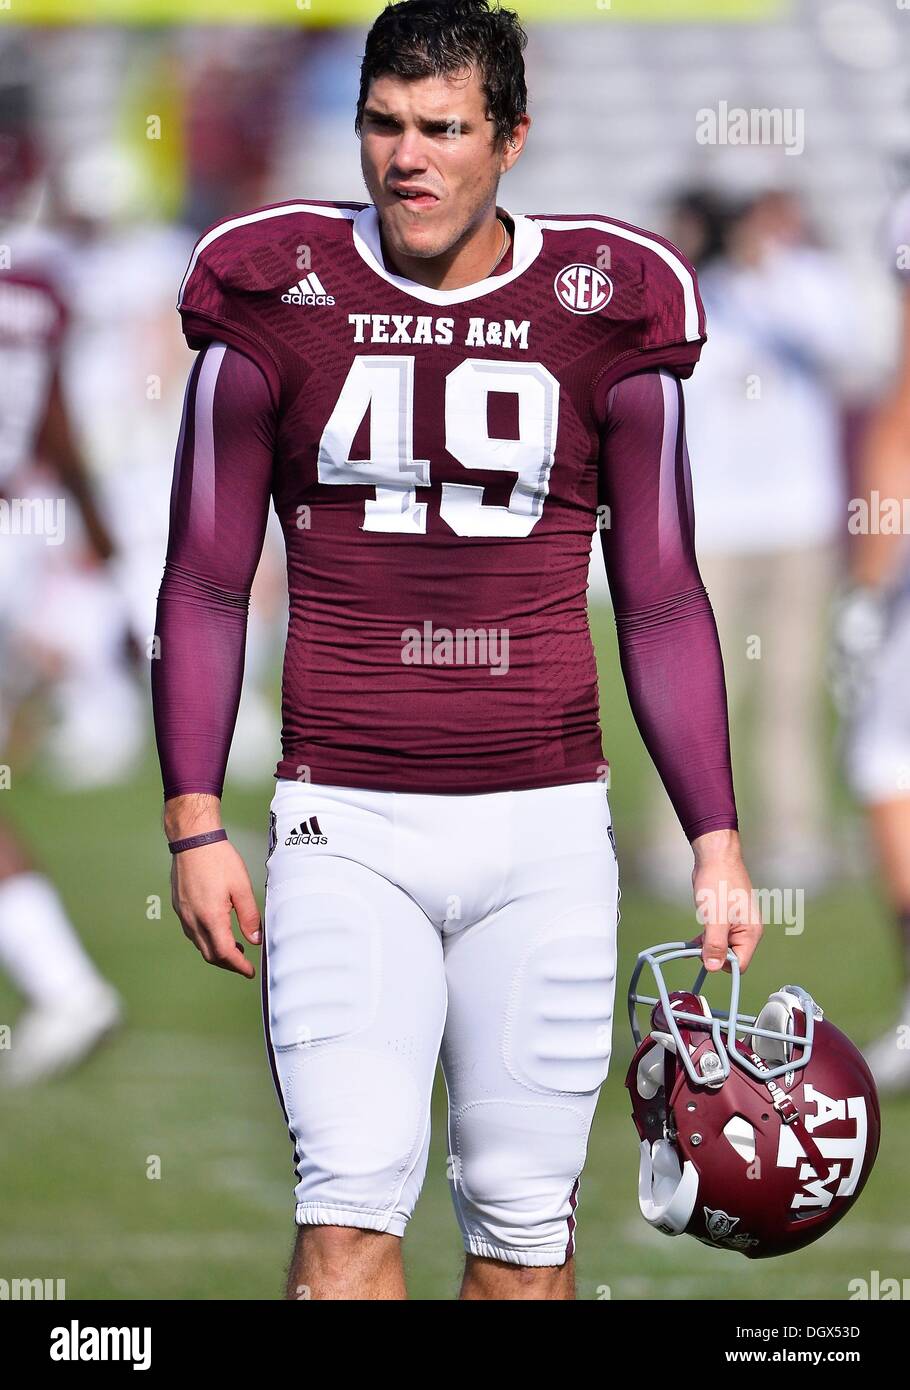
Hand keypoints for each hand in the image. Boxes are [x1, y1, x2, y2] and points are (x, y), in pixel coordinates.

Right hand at [170, 837, 261, 978]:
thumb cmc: (218, 859)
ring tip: (235, 948)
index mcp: (210, 917)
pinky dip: (206, 939)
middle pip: (210, 954)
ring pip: (200, 945)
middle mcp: (193, 920)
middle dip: (228, 963)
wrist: (192, 840)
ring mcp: (183, 914)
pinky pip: (192, 932)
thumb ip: (249, 916)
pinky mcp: (180, 907)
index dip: (239, 966)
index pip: (225, 953)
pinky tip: (218, 930)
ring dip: (217, 952)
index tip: (250, 971)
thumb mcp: (241, 887)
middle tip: (244, 963)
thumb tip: (254, 940)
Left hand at [689, 829, 762, 973]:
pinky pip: (716, 936)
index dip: (722, 964)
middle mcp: (746, 930)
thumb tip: (713, 967)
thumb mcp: (715, 917)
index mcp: (751, 932)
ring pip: (721, 947)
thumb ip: (715, 944)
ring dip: (706, 948)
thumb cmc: (719, 882)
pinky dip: (704, 940)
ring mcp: (736, 924)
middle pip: (730, 957)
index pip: (740, 963)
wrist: (715, 856)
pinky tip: (690, 944)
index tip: (705, 958)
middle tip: (695, 949)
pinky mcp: (725, 918)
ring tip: (689, 947)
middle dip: (713, 955)